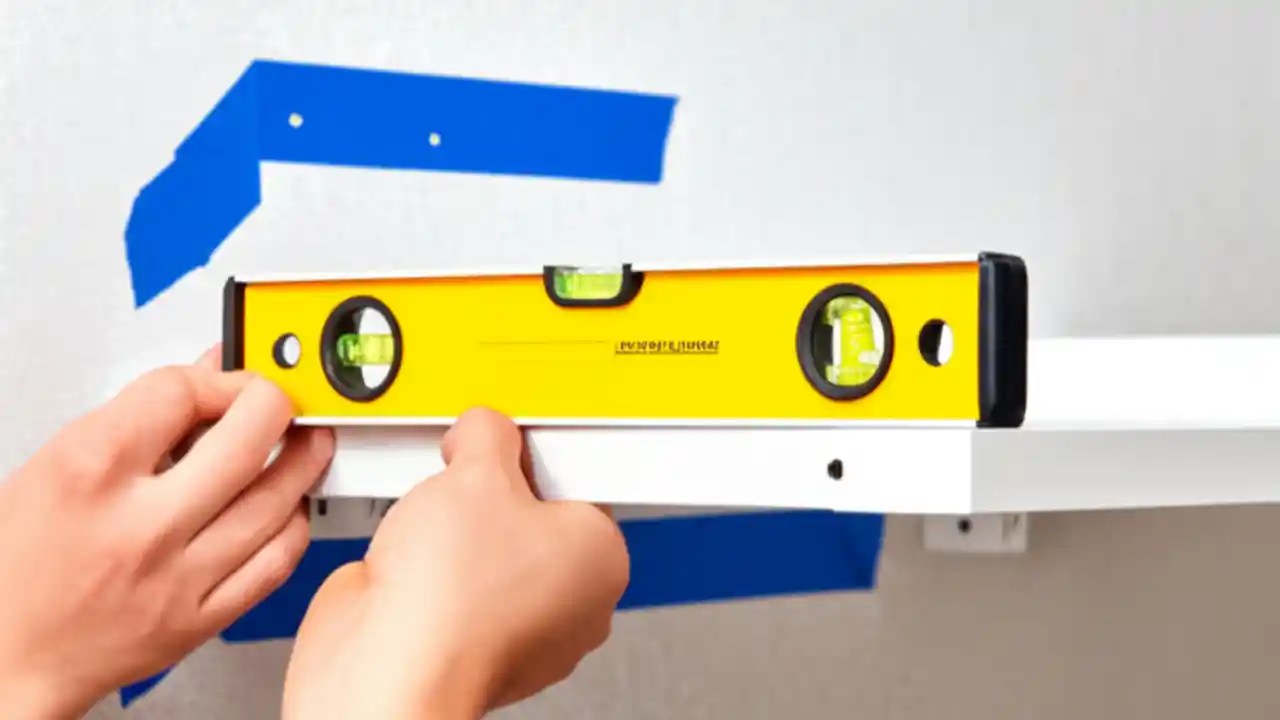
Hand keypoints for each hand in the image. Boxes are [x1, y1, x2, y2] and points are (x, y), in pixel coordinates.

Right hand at [0, 346, 333, 718]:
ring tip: (304, 443)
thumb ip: (141, 415)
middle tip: (280, 403)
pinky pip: (277, 563)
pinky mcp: (200, 619)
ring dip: (305, 461)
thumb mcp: (59, 465)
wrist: (6, 655)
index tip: (225, 381)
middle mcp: (139, 526)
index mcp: (89, 473)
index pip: (181, 393)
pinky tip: (287, 508)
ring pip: (276, 502)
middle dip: (278, 406)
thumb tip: (206, 374)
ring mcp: (175, 576)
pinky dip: (294, 526)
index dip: (216, 376)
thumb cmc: (23, 562)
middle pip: (247, 440)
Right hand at [282, 408, 628, 718]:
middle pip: (530, 514)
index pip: (579, 481)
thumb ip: (489, 434)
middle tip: (462, 482)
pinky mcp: (466, 641)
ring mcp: (518, 628)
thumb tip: (484, 428)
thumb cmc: (452, 598)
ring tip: (431, 525)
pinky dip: (427, 565)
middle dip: (489, 491)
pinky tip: (410, 558)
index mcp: (602, 559)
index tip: (507, 441)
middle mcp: (570, 602)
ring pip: (486, 548)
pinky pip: (451, 582)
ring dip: (452, 527)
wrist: (386, 667)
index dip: (536, 453)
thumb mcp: (477, 472)